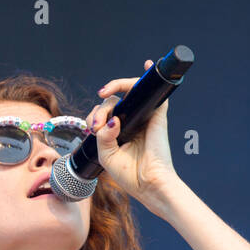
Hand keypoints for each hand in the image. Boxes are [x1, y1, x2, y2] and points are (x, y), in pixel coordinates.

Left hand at [88, 59, 180, 211]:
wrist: (149, 185)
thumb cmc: (130, 175)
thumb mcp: (106, 155)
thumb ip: (102, 135)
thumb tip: (111, 118)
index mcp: (119, 132)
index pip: (103, 114)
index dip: (94, 116)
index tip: (93, 129)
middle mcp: (131, 122)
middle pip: (112, 101)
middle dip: (100, 108)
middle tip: (97, 124)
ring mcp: (144, 117)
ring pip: (129, 92)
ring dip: (115, 86)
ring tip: (104, 92)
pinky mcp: (156, 115)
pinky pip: (153, 90)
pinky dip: (149, 76)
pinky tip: (147, 65)